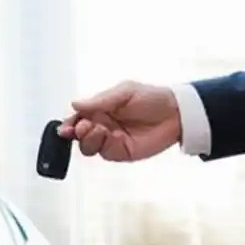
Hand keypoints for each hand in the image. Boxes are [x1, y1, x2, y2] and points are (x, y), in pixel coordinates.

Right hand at [57, 81, 181, 161]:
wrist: (177, 114)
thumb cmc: (153, 98)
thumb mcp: (124, 92)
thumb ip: (100, 100)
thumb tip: (75, 104)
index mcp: (101, 109)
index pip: (78, 118)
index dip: (69, 122)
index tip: (67, 125)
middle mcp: (103, 125)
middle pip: (79, 135)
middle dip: (76, 132)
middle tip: (83, 127)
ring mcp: (111, 140)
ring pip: (88, 146)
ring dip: (88, 140)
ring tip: (97, 130)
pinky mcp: (121, 152)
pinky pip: (104, 153)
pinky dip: (103, 146)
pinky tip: (110, 136)